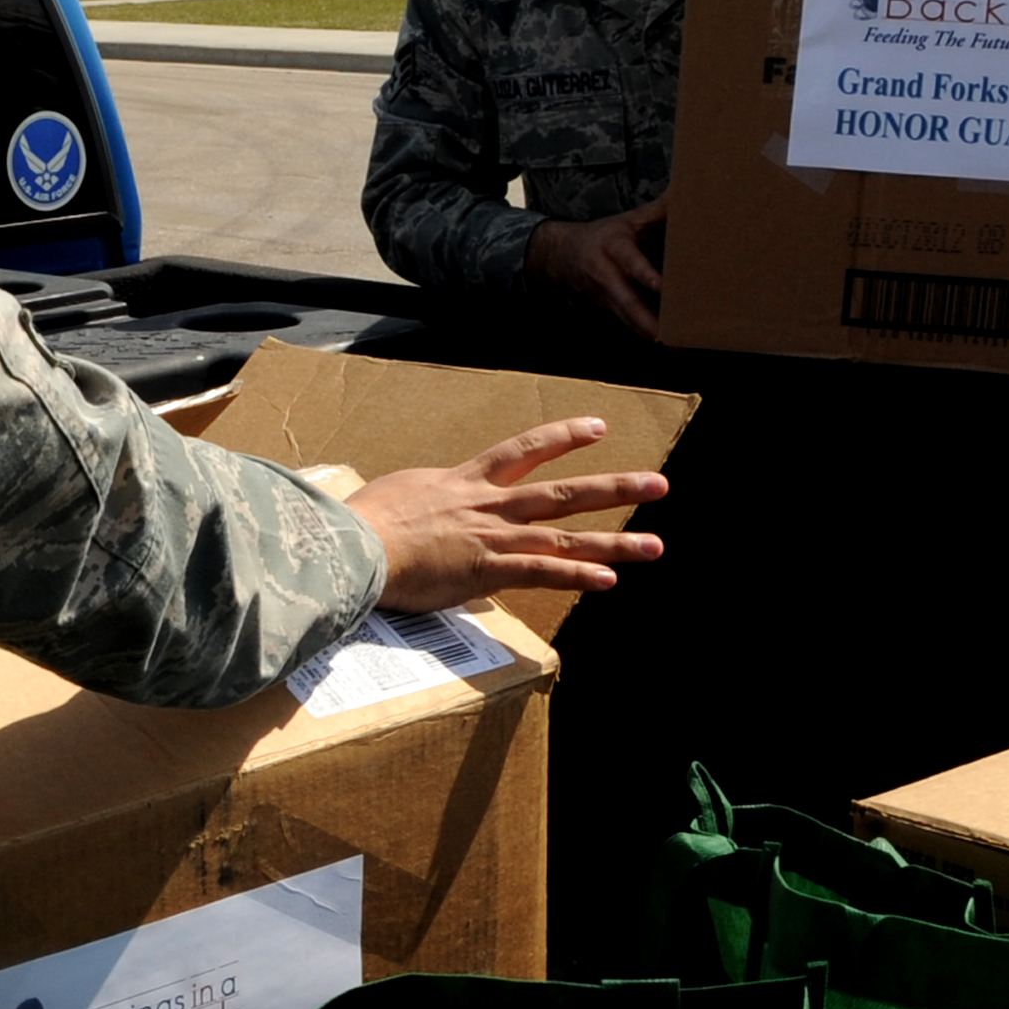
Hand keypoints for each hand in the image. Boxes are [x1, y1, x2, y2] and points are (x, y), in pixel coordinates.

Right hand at [343, 417, 666, 612]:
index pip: (521, 452)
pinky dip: (575, 577)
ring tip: (656, 545)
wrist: (350, 541)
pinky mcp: (483, 570)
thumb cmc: (359, 521)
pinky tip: (610, 581)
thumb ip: (418, 502)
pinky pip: (540, 574)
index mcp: (463, 482)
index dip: (561, 437)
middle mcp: (486, 505)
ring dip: (614, 541)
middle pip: (562, 493)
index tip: (597, 426)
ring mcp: (490, 537)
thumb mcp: (395, 497)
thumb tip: (411, 507)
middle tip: (658, 482)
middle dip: (614, 488)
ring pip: (564, 538)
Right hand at [524, 195, 668, 339]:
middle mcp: (607, 275)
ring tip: (676, 345)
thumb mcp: (627, 220)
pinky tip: (668, 344)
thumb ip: (657, 211)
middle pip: (627, 301)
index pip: (630, 261)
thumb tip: (686, 192)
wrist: (563, 256)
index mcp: (613, 247)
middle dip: (648, 320)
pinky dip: (646, 335)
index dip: (645, 274)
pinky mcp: (610, 310)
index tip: (662, 286)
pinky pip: (629, 326)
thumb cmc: (604, 237)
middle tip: (669, 334)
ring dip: (650, 333)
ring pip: (628, 319)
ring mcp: (606, 297)